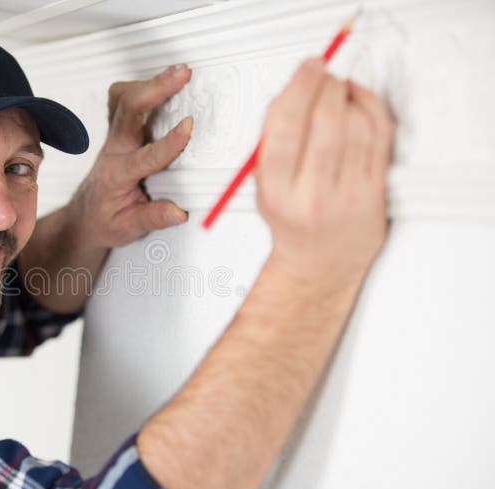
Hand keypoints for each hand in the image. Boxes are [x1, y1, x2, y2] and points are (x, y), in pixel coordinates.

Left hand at [67, 65, 193, 249]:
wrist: (85, 217)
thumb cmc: (106, 221)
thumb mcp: (129, 228)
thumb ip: (154, 218)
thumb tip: (179, 212)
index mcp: (117, 175)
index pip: (145, 155)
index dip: (169, 141)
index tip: (188, 126)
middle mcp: (114, 151)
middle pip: (128, 109)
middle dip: (155, 88)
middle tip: (182, 75)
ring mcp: (114, 138)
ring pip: (122, 98)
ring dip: (147, 83)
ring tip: (175, 74)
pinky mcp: (117, 132)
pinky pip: (122, 100)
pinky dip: (140, 87)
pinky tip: (159, 85)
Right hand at [256, 58, 393, 286]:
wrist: (319, 263)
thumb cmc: (292, 220)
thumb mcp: (265, 187)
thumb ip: (272, 143)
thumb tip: (293, 91)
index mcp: (277, 192)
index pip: (285, 131)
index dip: (299, 90)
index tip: (307, 67)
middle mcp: (312, 196)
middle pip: (324, 124)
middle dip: (326, 86)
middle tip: (323, 72)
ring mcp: (347, 196)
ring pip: (355, 127)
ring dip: (348, 96)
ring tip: (338, 89)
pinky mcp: (375, 194)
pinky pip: (380, 139)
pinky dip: (372, 109)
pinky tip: (360, 102)